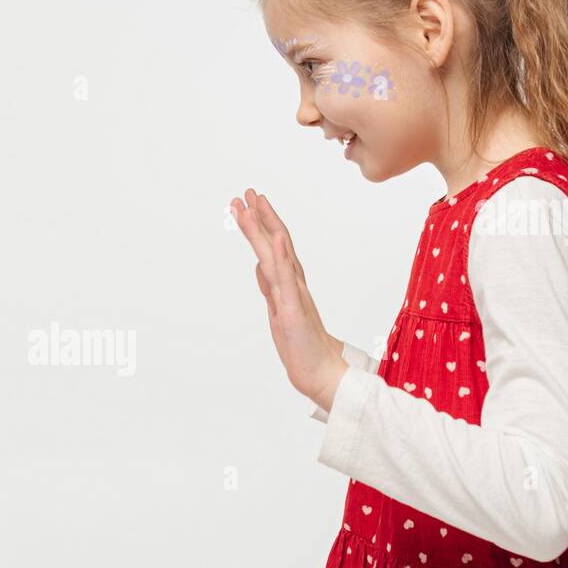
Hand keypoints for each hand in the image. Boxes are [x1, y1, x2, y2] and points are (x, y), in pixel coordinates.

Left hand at [229, 188, 347, 411]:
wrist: (321, 375)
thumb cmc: (303, 347)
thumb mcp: (281, 312)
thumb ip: (271, 288)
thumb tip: (258, 266)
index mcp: (289, 286)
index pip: (274, 250)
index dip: (261, 226)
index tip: (247, 205)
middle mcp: (294, 285)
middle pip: (276, 244)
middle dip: (260, 217)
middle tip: (246, 192)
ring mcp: (295, 295)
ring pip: (278, 255)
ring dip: (266, 228)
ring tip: (254, 204)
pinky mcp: (296, 310)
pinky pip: (287, 279)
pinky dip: (282, 257)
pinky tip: (276, 237)